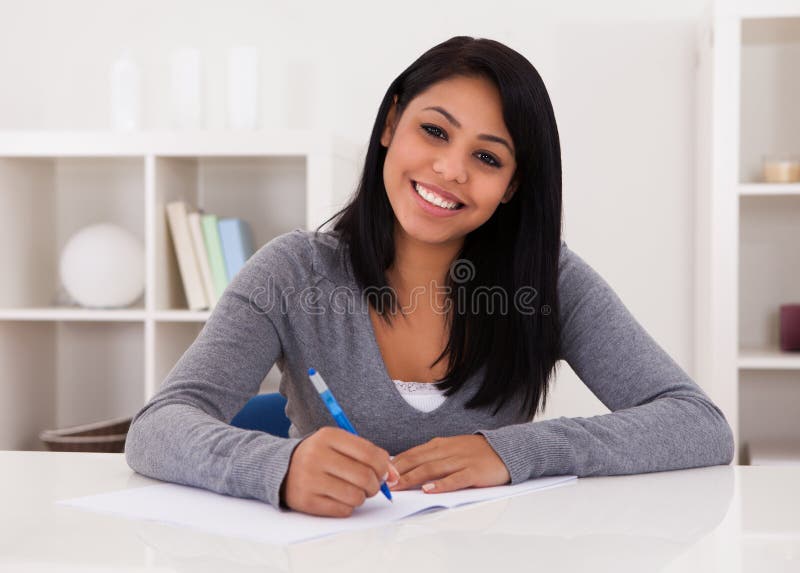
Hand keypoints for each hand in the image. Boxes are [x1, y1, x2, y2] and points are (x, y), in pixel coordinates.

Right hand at [281, 426, 399, 517]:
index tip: (385, 473)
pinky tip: (340, 498)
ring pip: (356, 496)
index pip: (369, 453)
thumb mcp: (339, 445)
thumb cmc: (320, 456)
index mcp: (328, 436)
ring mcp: (310, 479)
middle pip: (364, 476)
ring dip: (362, 497)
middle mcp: (317, 456)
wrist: (283, 469)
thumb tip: (394, 475)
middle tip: (371, 486)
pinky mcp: (306, 501)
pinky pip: (343, 510)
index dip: (384, 466)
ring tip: (354, 491)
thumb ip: (368, 454)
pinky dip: (348, 507)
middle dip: (375, 485)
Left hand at [389, 435, 510, 493]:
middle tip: (383, 482)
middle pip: (418, 460)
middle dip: (399, 472)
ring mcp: (460, 461)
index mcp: (440, 444)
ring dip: (413, 478)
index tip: (380, 472)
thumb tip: (406, 466)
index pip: (412, 453)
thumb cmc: (475, 452)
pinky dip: (441, 484)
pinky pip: (455, 479)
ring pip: (432, 469)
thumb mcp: (450, 449)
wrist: (505, 449)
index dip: (396, 463)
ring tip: (399, 486)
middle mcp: (448, 450)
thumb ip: (431, 456)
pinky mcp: (473, 472)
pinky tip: (429, 490)